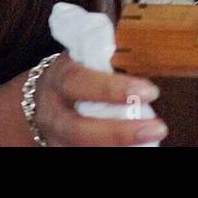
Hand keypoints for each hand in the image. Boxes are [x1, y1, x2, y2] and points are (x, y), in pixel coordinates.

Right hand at [0, 53, 165, 146]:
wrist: (38, 101)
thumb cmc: (74, 74)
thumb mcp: (82, 56)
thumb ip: (104, 52)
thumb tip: (144, 41)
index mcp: (60, 78)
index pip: (81, 82)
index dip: (113, 89)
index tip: (150, 91)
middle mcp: (53, 113)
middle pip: (79, 129)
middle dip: (119, 132)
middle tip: (159, 127)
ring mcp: (55, 140)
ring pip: (81, 149)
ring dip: (119, 148)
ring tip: (152, 139)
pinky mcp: (60, 152)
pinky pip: (84, 155)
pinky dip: (113, 152)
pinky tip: (139, 148)